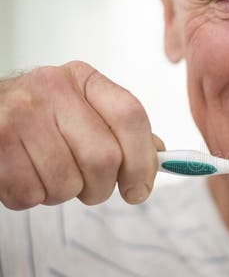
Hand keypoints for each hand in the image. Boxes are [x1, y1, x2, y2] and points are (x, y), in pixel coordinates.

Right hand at [0, 61, 164, 209]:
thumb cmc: (36, 121)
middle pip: (104, 159)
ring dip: (60, 194)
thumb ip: (120, 131)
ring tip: (45, 174)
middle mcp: (51, 88)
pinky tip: (22, 176)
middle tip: (86, 188)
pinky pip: (30, 194)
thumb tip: (159, 154)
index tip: (139, 189)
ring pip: (67, 183)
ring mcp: (20, 114)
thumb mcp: (80, 112)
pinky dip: (28, 198)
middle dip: (99, 188)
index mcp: (82, 79)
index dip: (143, 160)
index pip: (130, 116)